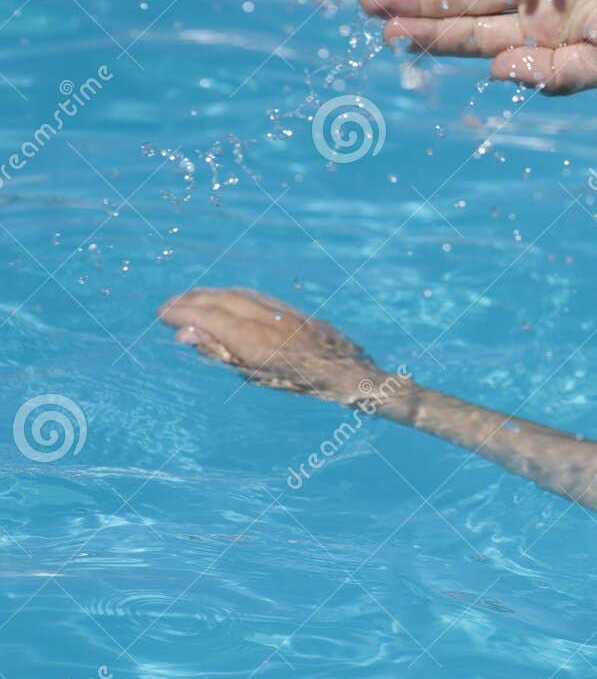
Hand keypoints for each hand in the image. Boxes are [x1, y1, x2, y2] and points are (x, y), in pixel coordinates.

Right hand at [158, 287, 404, 408]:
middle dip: (191, 300)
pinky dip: (231, 294)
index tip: (161, 314)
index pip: (209, 317)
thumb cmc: (304, 384)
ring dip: (210, 294)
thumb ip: (221, 352)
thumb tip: (186, 333)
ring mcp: (280, 311)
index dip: (182, 313)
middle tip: (167, 306)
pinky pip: (254, 295)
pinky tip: (223, 299)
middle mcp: (265, 319)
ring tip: (188, 300)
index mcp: (253, 340)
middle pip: (220, 300)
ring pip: (237, 294)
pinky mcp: (292, 310)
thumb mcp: (255, 376)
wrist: (352, 374)